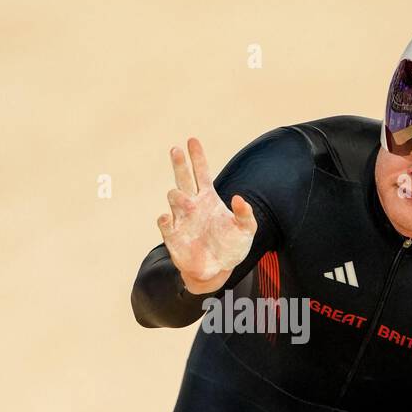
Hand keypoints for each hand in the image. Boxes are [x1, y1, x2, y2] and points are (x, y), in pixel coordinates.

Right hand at [157, 137, 257, 293]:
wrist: (217, 270)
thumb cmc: (232, 247)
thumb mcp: (246, 230)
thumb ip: (246, 214)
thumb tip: (238, 198)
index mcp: (209, 199)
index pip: (201, 173)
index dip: (197, 157)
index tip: (192, 140)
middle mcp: (192, 205)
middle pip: (183, 178)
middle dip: (179, 163)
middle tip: (175, 149)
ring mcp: (181, 219)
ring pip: (173, 197)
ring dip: (177, 195)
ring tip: (184, 201)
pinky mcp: (173, 236)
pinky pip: (164, 224)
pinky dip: (164, 219)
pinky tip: (167, 217)